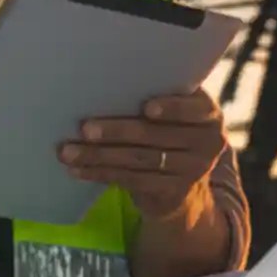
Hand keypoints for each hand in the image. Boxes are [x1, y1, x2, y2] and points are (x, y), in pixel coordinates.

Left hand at [58, 89, 228, 219]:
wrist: (184, 182)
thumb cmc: (170, 128)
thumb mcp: (174, 110)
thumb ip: (156, 95)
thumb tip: (104, 83)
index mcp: (208, 114)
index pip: (193, 109)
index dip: (172, 108)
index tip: (146, 108)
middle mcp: (207, 143)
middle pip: (156, 135)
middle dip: (117, 131)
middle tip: (85, 128)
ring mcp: (192, 171)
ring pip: (140, 160)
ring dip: (100, 156)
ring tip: (69, 151)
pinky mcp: (172, 193)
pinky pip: (132, 181)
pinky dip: (102, 174)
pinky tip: (78, 169)